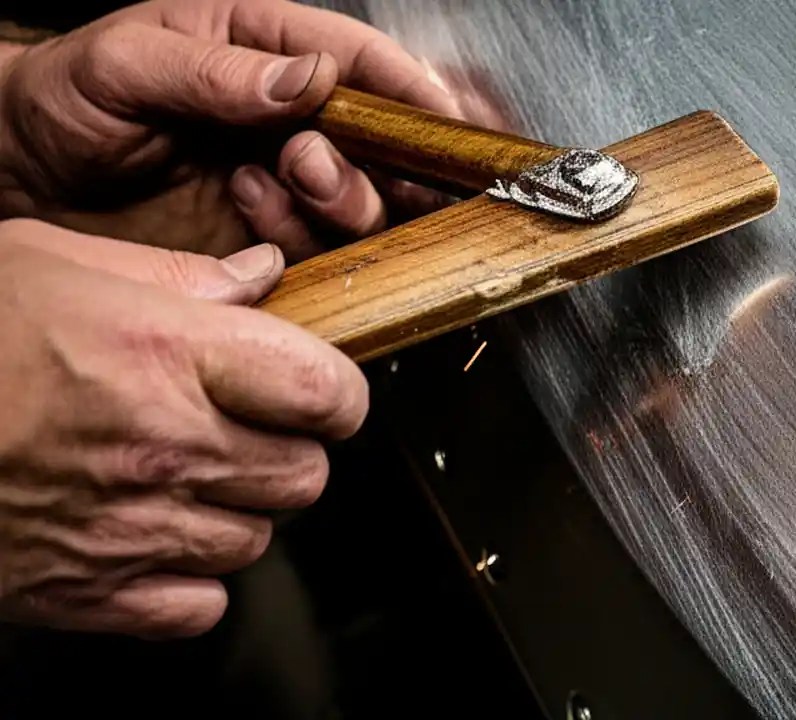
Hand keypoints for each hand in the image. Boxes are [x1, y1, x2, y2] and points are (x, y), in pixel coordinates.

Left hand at [0, 0, 503, 260]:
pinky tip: (247, 217)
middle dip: (373, 161)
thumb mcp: (126, 65)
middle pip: (384, 140)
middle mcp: (289, 115)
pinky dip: (300, 243)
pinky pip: (324, 250)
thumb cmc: (61, 101)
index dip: (413, 88)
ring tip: (260, 186)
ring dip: (333, 203)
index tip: (444, 119)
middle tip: (308, 166)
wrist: (21, 182)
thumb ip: (217, 70)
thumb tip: (306, 78)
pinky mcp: (270, 238)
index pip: (361, 58)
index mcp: (264, 48)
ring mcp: (284, 180)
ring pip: (366, 202)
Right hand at [0, 220, 367, 637]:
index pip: (328, 391)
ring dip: (234, 510)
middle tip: (241, 428)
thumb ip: (178, 273)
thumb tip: (262, 273)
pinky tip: (149, 533)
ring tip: (179, 474)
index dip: (334, 392)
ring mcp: (130, 528)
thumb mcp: (54, 262)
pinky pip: (198, 606)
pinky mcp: (88, 593)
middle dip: (288, 450)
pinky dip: (187, 579)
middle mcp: (165, 445)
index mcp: (168, 352)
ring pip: (257, 540)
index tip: (314, 386)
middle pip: (306, 475)